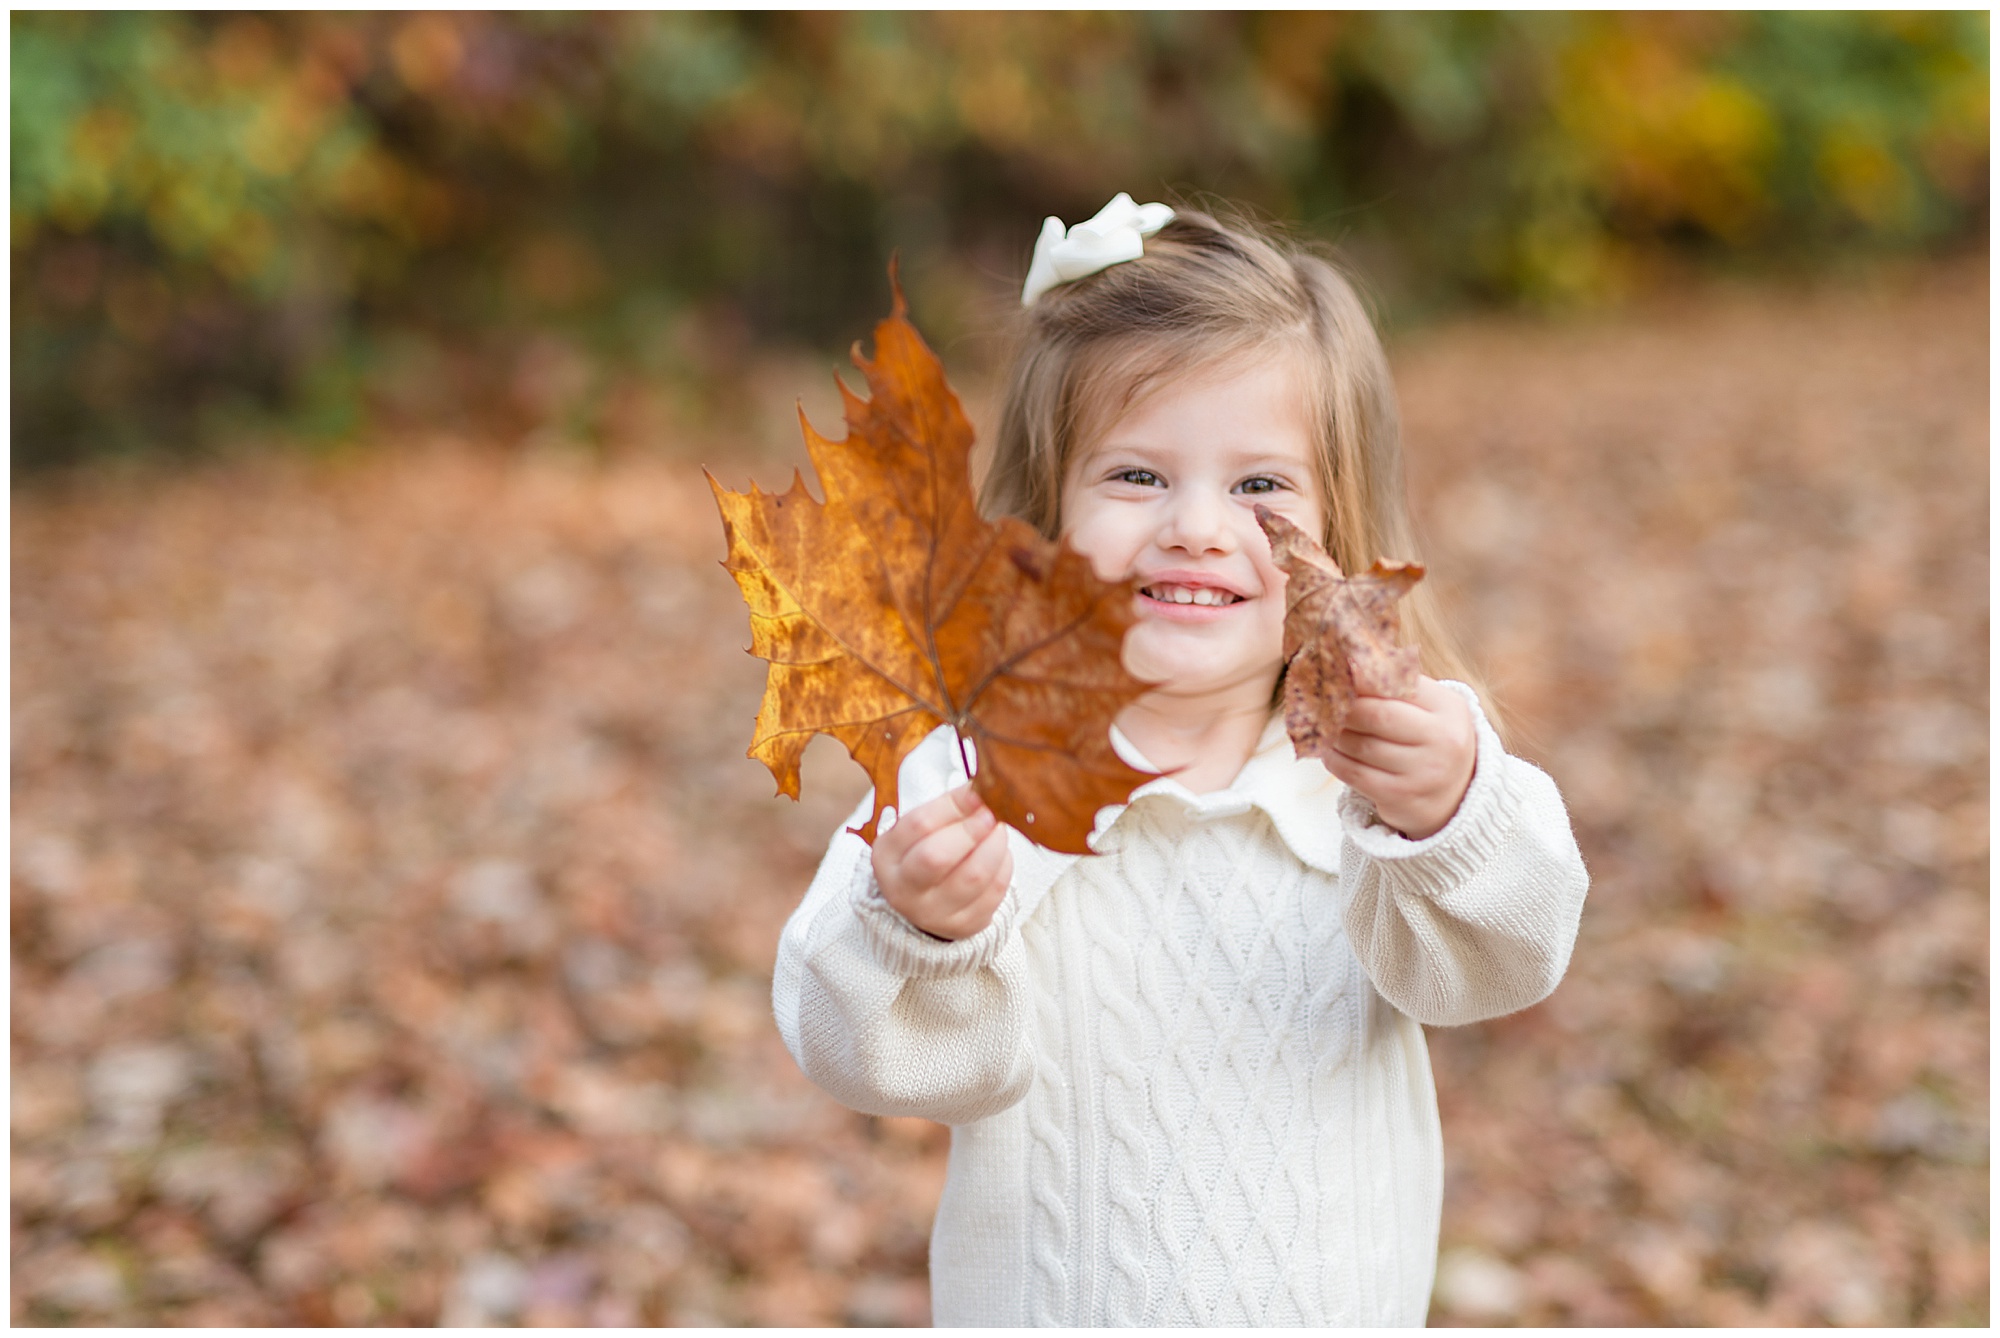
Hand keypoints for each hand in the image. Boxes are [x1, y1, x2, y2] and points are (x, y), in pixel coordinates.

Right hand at [871, 783, 1013, 940]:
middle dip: (973, 829)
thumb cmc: (923, 853)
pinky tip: (999, 854)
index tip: (978, 792)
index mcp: (887, 857)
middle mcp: (903, 890)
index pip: (919, 825)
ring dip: (995, 846)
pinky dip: (1003, 866)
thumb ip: (948, 808)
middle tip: (991, 814)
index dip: (954, 805)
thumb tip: (980, 790)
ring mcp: (933, 914)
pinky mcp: (963, 926)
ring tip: (998, 831)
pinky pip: (994, 893)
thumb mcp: (922, 829)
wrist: (923, 904)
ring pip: (973, 876)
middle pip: (938, 856)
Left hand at [1321, 676, 1475, 839]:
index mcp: (1449, 708)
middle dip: (1344, 707)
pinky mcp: (1402, 796)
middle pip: (1377, 715)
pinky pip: (1355, 773)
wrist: (1453, 796)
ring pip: (1362, 746)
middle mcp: (1443, 740)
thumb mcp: (1428, 709)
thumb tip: (1347, 665)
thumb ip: (1396, 686)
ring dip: (1335, 734)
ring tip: (1324, 725)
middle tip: (1323, 701)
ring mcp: (1424, 772)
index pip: (1399, 684)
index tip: (1338, 673)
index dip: (1362, 678)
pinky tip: (1329, 750)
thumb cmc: (1429, 740)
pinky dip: (1334, 759)